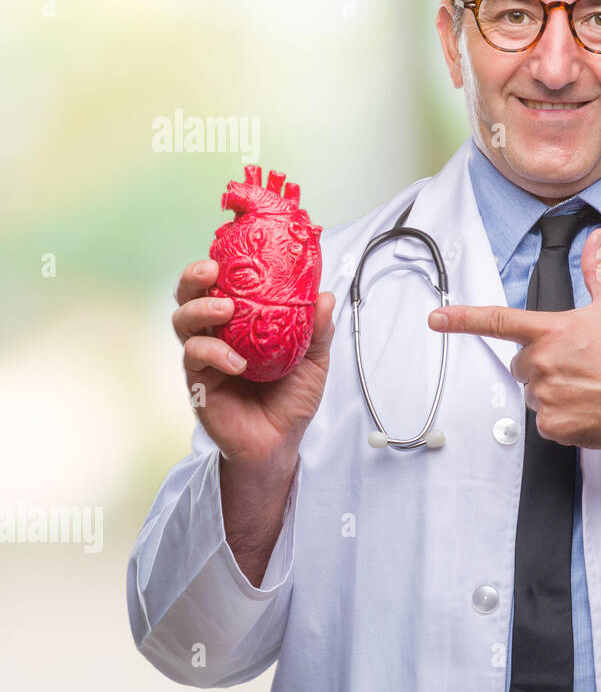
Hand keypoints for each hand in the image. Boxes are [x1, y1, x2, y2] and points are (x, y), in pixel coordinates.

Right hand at [172, 258, 334, 478]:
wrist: (280, 442)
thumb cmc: (291, 398)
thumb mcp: (314, 360)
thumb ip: (319, 330)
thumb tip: (325, 296)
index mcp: (240, 321)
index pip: (222, 284)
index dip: (220, 263)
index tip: (228, 249)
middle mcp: (216, 334)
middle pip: (190, 295)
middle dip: (194, 276)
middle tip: (211, 270)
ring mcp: (204, 357)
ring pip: (183, 321)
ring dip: (200, 309)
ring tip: (224, 309)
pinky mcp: (198, 382)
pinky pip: (194, 358)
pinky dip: (213, 353)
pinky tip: (236, 362)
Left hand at [428, 228, 600, 470]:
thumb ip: (599, 270)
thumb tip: (596, 241)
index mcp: (553, 331)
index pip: (499, 320)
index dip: (462, 318)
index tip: (437, 318)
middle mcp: (543, 362)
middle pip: (521, 362)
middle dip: (542, 362)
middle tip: (578, 363)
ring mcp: (546, 395)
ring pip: (533, 391)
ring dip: (553, 389)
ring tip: (588, 385)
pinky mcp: (553, 424)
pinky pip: (545, 418)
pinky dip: (563, 414)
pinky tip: (587, 406)